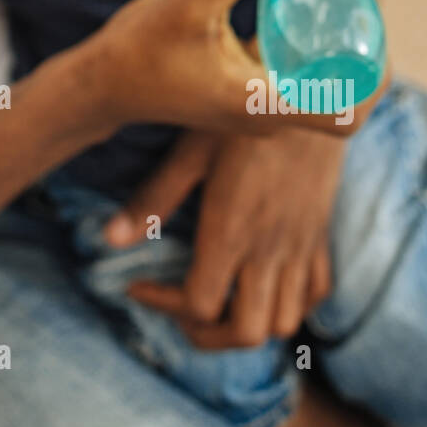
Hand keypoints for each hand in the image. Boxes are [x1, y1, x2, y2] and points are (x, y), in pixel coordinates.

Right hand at [86, 0, 368, 138]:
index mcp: (261, 105)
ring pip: (315, 81)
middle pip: (339, 92)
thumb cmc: (138, 52)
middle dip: (357, 45)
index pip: (345, 112)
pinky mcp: (241, 93)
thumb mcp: (188, 2)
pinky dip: (304, 42)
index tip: (370, 24)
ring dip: (332, 41)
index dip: (372, 75)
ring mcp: (254, 107)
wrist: (98, 84)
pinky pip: (290, 73)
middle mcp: (265, 115)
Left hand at [102, 65, 390, 347]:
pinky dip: (291, 304)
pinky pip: (316, 292)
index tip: (137, 283)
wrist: (314, 89)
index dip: (163, 305)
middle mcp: (269, 248)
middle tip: (179, 310)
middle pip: (246, 333)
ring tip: (218, 302)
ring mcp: (299, 245)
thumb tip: (108, 240)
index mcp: (231, 231)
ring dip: (249, 325)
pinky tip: (262, 283)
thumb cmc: (244, 111)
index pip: (200, 305)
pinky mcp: (319, 233)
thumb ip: (154, 198)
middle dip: (208, 337)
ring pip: (285, 322)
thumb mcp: (192, 149)